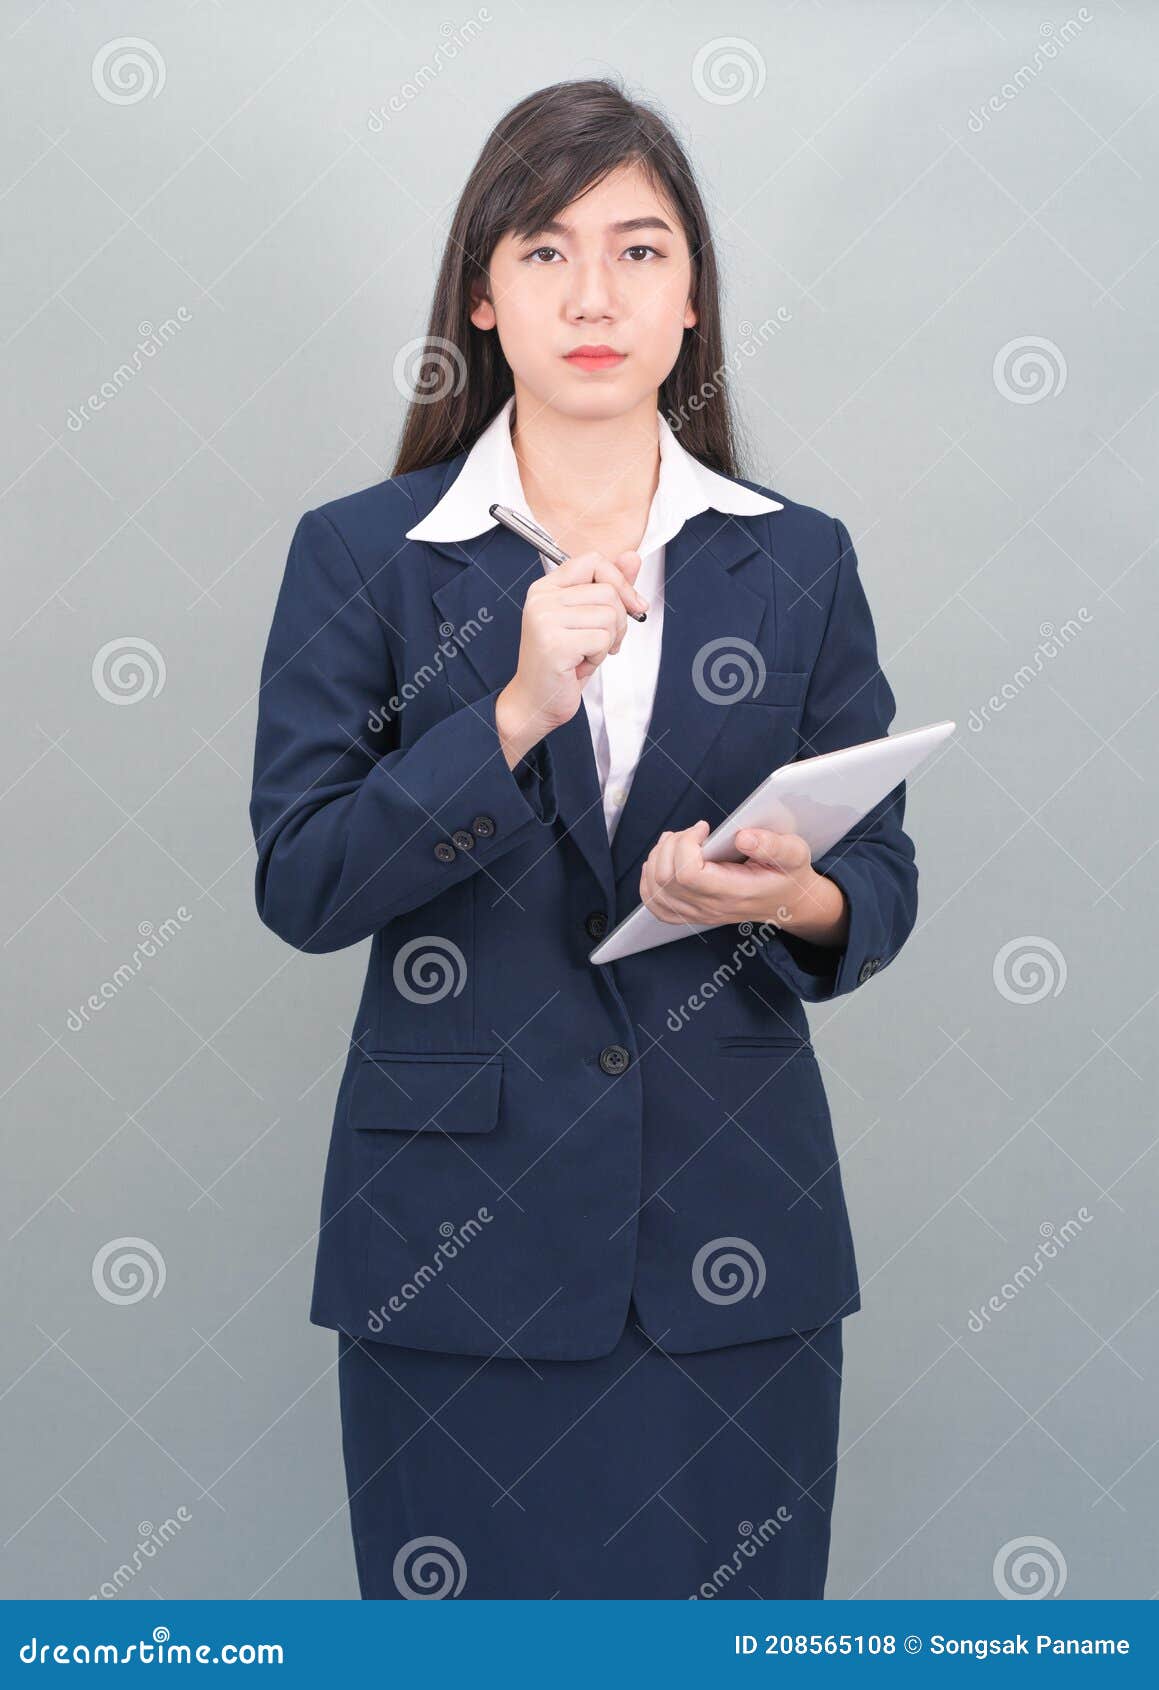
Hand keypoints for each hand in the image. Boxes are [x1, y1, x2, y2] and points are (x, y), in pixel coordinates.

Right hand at [495, 549, 646, 764]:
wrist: (535, 703)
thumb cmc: (562, 664)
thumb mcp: (588, 621)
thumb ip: (610, 587)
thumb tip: (633, 557)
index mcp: (547, 587)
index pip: (594, 560)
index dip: (620, 581)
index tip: (632, 605)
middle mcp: (542, 598)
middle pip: (608, 591)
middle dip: (617, 622)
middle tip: (600, 643)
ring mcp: (545, 619)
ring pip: (609, 615)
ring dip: (607, 641)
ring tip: (585, 654)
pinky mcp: (554, 642)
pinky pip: (602, 639)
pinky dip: (599, 657)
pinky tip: (579, 665)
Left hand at [639, 821, 849, 945]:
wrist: (786, 902)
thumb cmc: (788, 875)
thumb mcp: (793, 854)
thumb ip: (773, 845)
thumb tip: (742, 837)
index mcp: (734, 892)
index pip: (688, 874)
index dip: (686, 844)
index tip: (704, 828)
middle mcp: (711, 907)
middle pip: (665, 878)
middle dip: (671, 845)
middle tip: (692, 832)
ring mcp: (698, 914)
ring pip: (655, 889)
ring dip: (658, 857)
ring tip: (677, 841)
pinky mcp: (689, 914)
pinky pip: (654, 903)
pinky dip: (649, 880)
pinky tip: (662, 862)